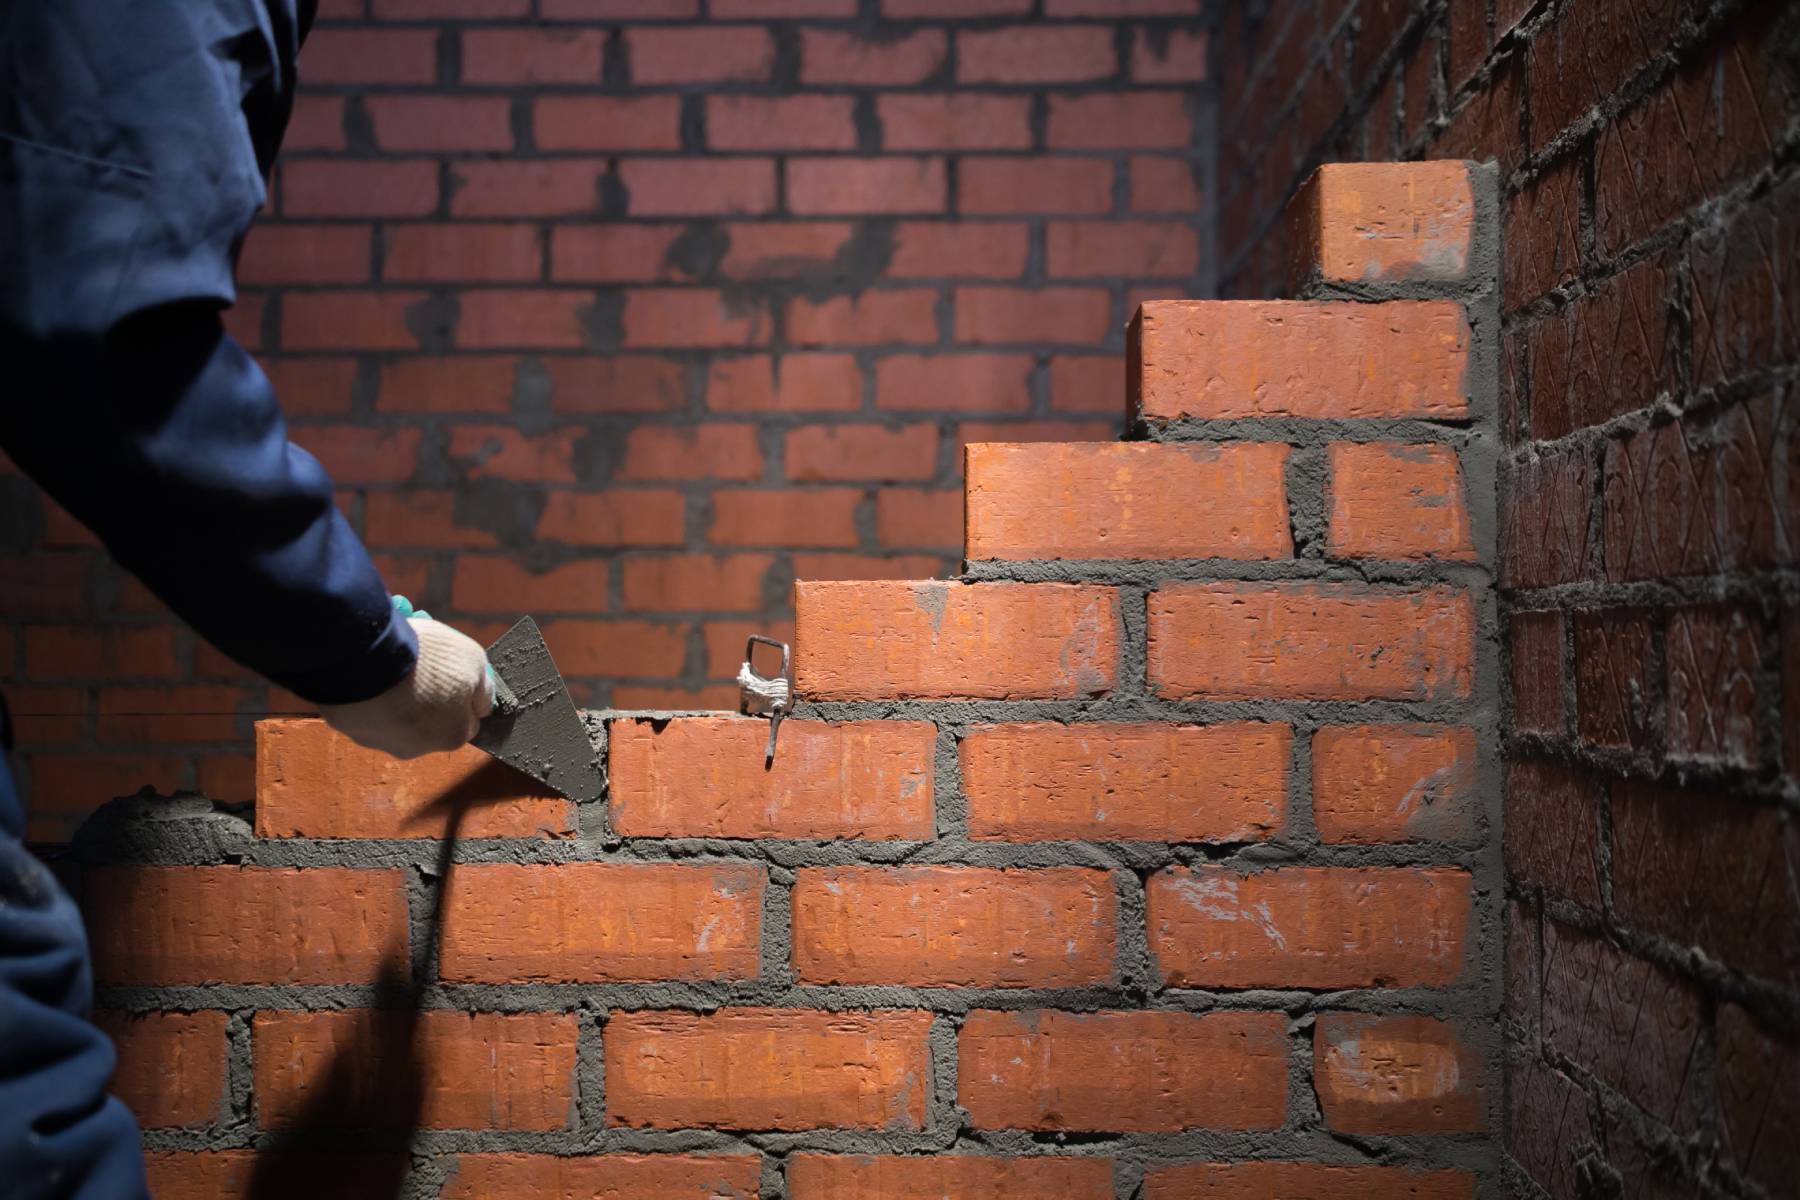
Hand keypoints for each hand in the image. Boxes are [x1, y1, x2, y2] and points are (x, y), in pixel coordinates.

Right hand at [318, 599, 493, 757]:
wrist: (368, 657)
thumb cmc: (427, 660)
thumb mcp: (474, 661)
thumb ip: (482, 688)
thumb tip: (483, 703)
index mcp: (454, 736)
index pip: (466, 722)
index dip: (461, 698)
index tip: (451, 678)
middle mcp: (419, 748)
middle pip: (430, 724)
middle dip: (428, 700)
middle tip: (421, 670)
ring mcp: (382, 742)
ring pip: (396, 720)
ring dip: (396, 700)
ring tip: (394, 669)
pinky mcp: (351, 729)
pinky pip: (366, 712)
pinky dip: (369, 697)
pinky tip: (371, 676)